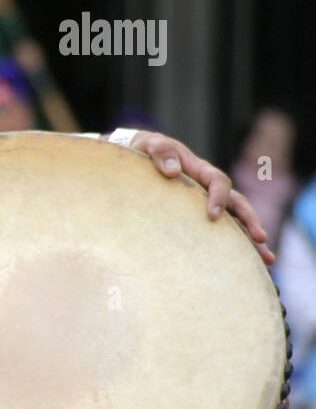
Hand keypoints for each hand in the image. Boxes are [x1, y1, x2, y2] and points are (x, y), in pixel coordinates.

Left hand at [125, 130, 274, 264]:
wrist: (141, 157)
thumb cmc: (146, 150)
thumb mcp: (150, 144)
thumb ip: (160, 152)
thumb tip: (173, 171)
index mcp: (200, 170)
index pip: (218, 182)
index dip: (219, 197)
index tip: (212, 215)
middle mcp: (209, 187)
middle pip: (237, 203)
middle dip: (250, 220)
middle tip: (261, 238)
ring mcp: (206, 202)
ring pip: (235, 220)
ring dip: (251, 239)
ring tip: (267, 259)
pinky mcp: (198, 216)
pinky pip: (220, 230)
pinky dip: (233, 245)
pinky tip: (241, 263)